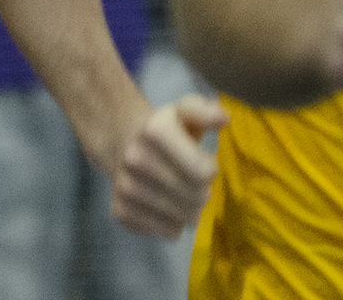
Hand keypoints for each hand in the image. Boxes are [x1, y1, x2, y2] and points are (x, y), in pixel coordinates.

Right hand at [110, 95, 224, 237]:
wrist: (118, 141)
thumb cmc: (164, 129)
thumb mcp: (183, 111)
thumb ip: (205, 111)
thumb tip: (224, 118)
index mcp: (154, 131)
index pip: (204, 172)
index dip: (209, 168)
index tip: (199, 160)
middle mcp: (135, 159)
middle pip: (197, 197)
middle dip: (202, 191)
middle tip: (190, 180)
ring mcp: (126, 187)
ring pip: (184, 218)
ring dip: (190, 209)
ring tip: (179, 193)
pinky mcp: (121, 211)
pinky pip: (167, 232)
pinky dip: (174, 224)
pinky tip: (165, 206)